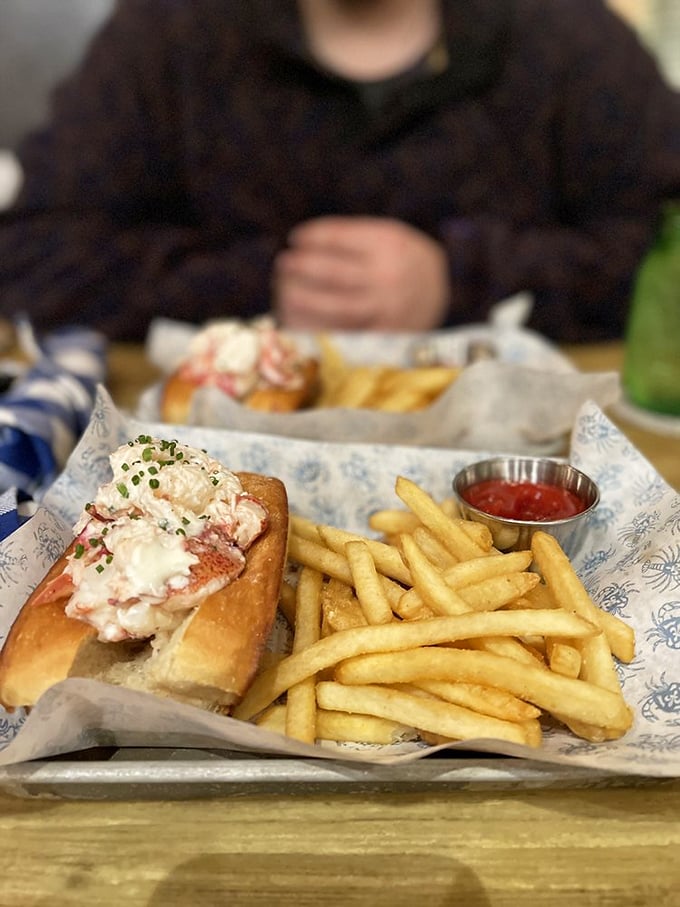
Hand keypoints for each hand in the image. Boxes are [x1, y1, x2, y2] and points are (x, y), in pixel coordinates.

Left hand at [273, 216, 449, 330]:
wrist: (445, 291)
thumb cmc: (404, 260)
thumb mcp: (389, 237)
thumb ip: (352, 239)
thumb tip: (302, 246)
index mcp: (389, 244)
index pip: (338, 238)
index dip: (312, 237)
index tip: (296, 238)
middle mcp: (389, 277)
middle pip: (332, 272)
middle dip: (302, 267)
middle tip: (284, 262)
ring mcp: (385, 310)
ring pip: (333, 306)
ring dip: (302, 298)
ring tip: (286, 291)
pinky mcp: (381, 337)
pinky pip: (342, 333)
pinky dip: (316, 326)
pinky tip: (299, 319)